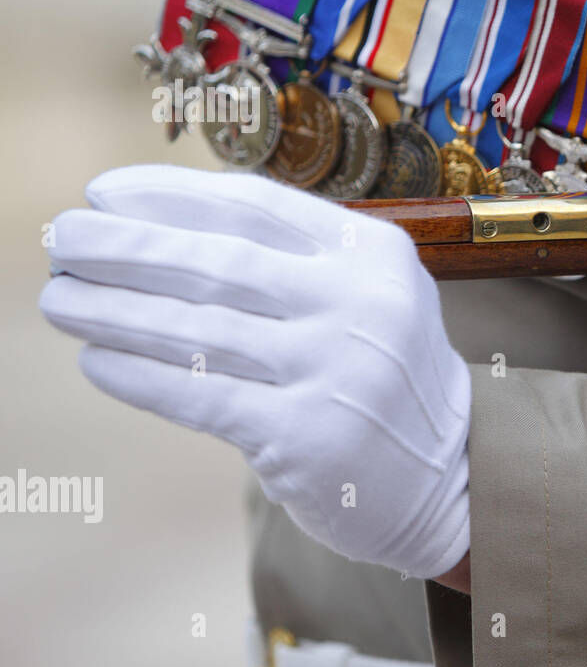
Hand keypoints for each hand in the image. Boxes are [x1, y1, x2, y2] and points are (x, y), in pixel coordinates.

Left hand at [39, 165, 470, 578]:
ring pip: (199, 328)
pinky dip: (139, 375)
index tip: (103, 192)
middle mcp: (360, 304)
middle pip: (219, 262)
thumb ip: (296, 258)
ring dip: (113, 310)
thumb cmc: (384, 374)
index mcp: (374, 253)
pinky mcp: (307, 437)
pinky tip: (96, 359)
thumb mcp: (371, 294)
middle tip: (61, 236)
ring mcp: (336, 371)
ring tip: (57, 298)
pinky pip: (201, 395)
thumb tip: (162, 226)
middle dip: (125, 246)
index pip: (255, 206)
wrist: (450, 473)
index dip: (169, 195)